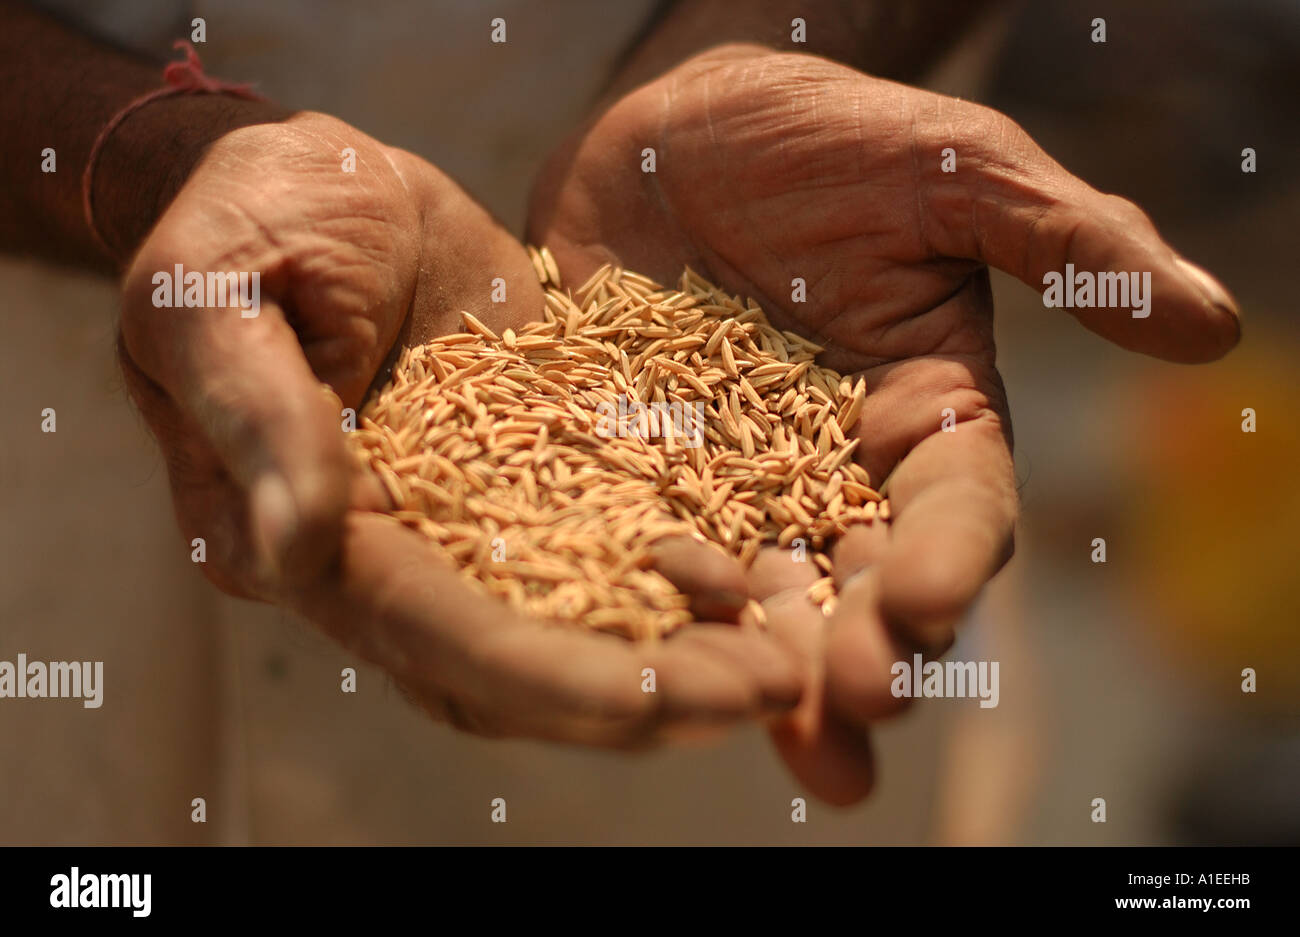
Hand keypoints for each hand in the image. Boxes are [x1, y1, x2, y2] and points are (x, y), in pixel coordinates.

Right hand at [118, 110, 799, 744]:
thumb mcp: (223, 299)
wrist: (316, 182)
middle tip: (769, 691)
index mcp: (316, 544)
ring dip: (684, 647)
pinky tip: (769, 566)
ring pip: (583, 616)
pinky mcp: (536, 473)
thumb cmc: (245, 225)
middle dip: (647, 688)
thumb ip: (262, 420)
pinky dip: (689, 561)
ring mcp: (476, 525)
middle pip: (527, 662)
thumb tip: (292, 553)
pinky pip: (618, 534)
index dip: (547, 676)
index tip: (657, 697)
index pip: (435, 637)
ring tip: (790, 655)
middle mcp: (402, 563)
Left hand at [528, 45, 1240, 797]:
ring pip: (757, 591)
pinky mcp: (640, 472)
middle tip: (849, 710)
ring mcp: (732, 482)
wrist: (679, 129)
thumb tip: (1213, 322)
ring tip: (745, 720)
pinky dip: (641, 598)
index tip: (925, 610)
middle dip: (859, 648)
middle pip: (860, 581)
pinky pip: (641, 545)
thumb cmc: (830, 136)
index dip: (948, 563)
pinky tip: (629, 647)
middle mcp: (836, 471)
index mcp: (930, 417)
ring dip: (757, 664)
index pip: (957, 509)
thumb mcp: (953, 171)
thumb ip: (1066, 242)